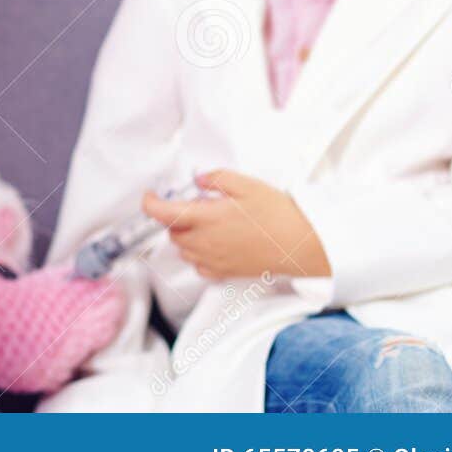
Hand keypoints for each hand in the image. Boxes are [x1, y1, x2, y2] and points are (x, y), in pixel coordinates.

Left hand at [141, 170, 330, 280]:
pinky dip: (199, 254)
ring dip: (187, 235)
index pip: (162, 214)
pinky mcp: (224, 272)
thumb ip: (216, 179)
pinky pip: (199, 265)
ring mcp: (213, 260)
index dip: (150, 204)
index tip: (151, 196)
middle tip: (196, 205)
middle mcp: (204, 242)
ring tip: (210, 223)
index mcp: (206, 218)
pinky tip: (217, 243)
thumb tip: (199, 180)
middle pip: (172, 232)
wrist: (301, 246)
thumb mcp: (246, 184)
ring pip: (183, 249)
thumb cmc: (278, 215)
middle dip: (176, 217)